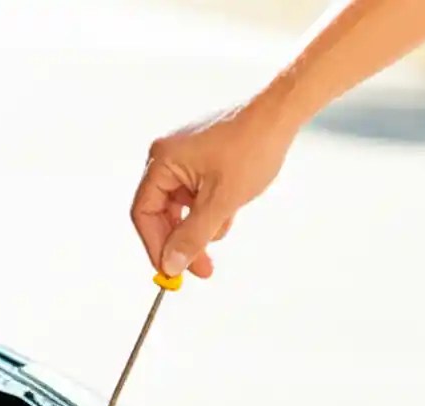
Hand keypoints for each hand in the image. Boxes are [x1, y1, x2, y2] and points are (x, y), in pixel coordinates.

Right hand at [130, 98, 296, 278]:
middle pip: (160, 212)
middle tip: (202, 269)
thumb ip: (193, 236)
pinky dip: (209, 209)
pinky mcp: (200, 159)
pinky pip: (195, 195)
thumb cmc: (252, 149)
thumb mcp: (221, 201)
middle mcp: (166, 157)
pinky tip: (230, 211)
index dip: (156, 246)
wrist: (280, 114)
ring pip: (180, 207)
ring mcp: (183, 157)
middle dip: (181, 241)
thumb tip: (171, 266)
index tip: (173, 272)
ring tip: (225, 225)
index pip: (144, 213)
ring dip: (200, 225)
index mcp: (161, 161)